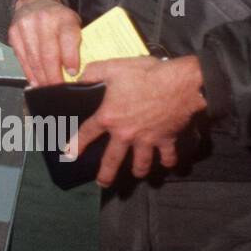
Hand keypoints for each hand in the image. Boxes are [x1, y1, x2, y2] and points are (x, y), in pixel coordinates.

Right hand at [9, 0, 81, 86]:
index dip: (70, 59)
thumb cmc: (58, 18)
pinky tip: (35, 80)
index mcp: (64, 18)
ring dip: (41, 77)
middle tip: (58, 88)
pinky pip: (22, 58)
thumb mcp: (73, 24)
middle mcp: (44, 20)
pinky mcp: (14, 33)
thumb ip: (77, 44)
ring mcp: (26, 26)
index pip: (68, 40)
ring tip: (47, 87)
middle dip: (54, 76)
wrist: (35, 2)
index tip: (72, 74)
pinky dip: (29, 72)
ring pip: (34, 59)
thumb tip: (78, 72)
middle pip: (48, 54)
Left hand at [67, 55, 206, 186]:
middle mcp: (125, 134)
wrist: (180, 83)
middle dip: (106, 174)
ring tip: (137, 174)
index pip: (87, 133)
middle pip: (112, 160)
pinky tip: (167, 164)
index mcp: (109, 117)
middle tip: (102, 183)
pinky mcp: (167, 140)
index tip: (69, 154)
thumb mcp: (113, 67)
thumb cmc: (145, 74)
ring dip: (138, 170)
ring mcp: (147, 140)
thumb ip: (93, 73)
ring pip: (141, 163)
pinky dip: (168, 162)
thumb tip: (79, 79)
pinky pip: (168, 157)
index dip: (76, 144)